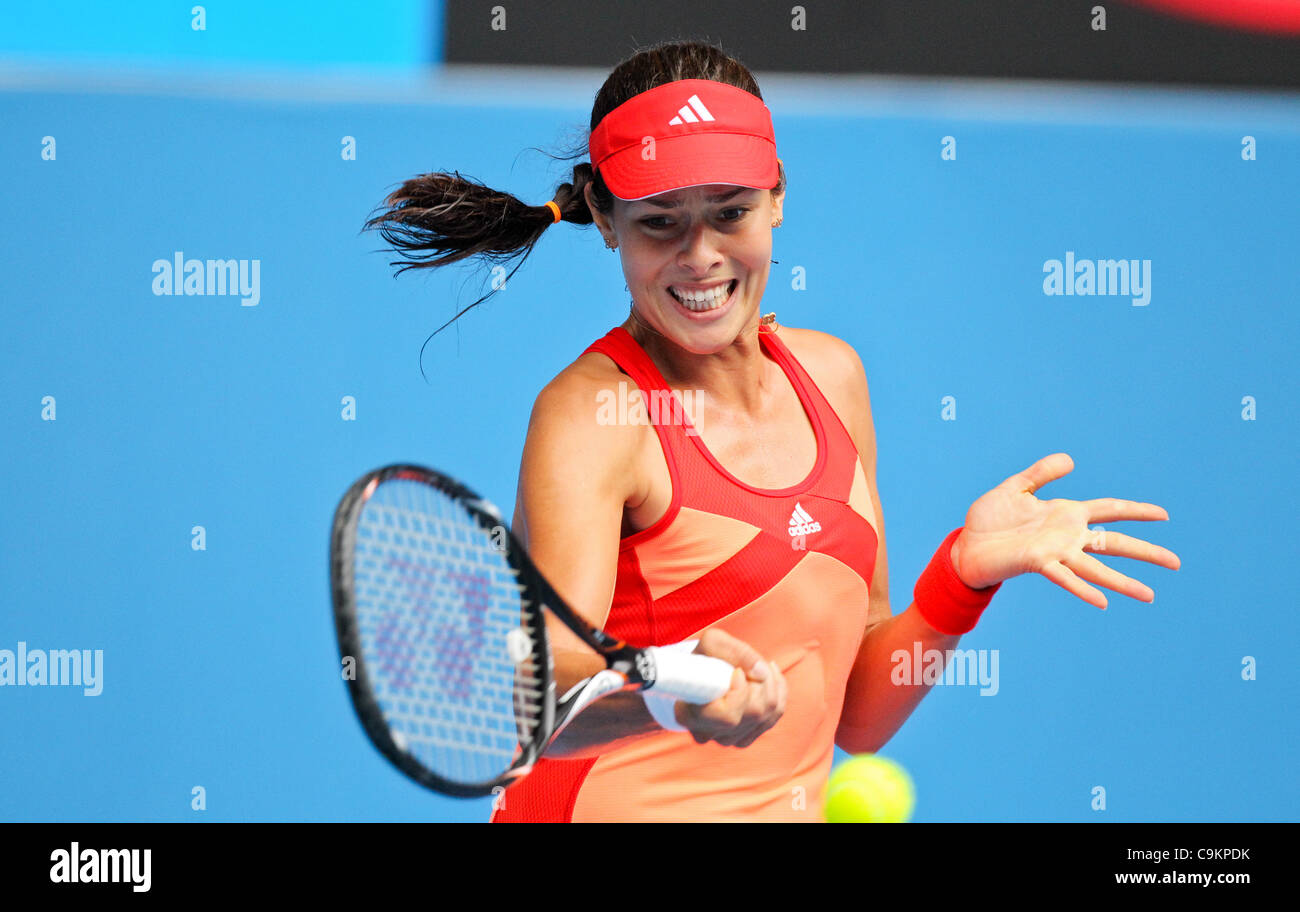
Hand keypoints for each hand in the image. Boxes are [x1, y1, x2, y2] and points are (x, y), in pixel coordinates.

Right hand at [673, 628, 786, 747]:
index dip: (740, 693)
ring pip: (767, 716)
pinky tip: (768, 678)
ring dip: (770, 687)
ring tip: (758, 668)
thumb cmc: (702, 657)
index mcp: (688, 715)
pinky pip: (772, 719)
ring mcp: (725, 739)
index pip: (728, 716)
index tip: (737, 671)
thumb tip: (761, 672)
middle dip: (761, 682)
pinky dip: (777, 695)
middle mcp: (707, 734)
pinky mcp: (742, 737)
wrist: (698, 672)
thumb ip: (734, 652)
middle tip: (751, 664)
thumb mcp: (712, 642)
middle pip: (754, 713)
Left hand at [949, 452, 1180, 608]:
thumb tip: (1070, 459)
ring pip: (1097, 568)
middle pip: (1114, 543)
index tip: (1164, 515)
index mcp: (1065, 514)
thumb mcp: (1015, 487)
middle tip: (1177, 563)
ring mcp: (1055, 552)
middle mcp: (1067, 536)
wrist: (965, 545)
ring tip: (1151, 595)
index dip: (1136, 511)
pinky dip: (1083, 589)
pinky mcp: (1037, 564)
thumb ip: (1041, 474)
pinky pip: (1065, 577)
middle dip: (1145, 552)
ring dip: (1123, 581)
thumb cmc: (989, 519)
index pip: (1110, 510)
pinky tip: (1104, 602)